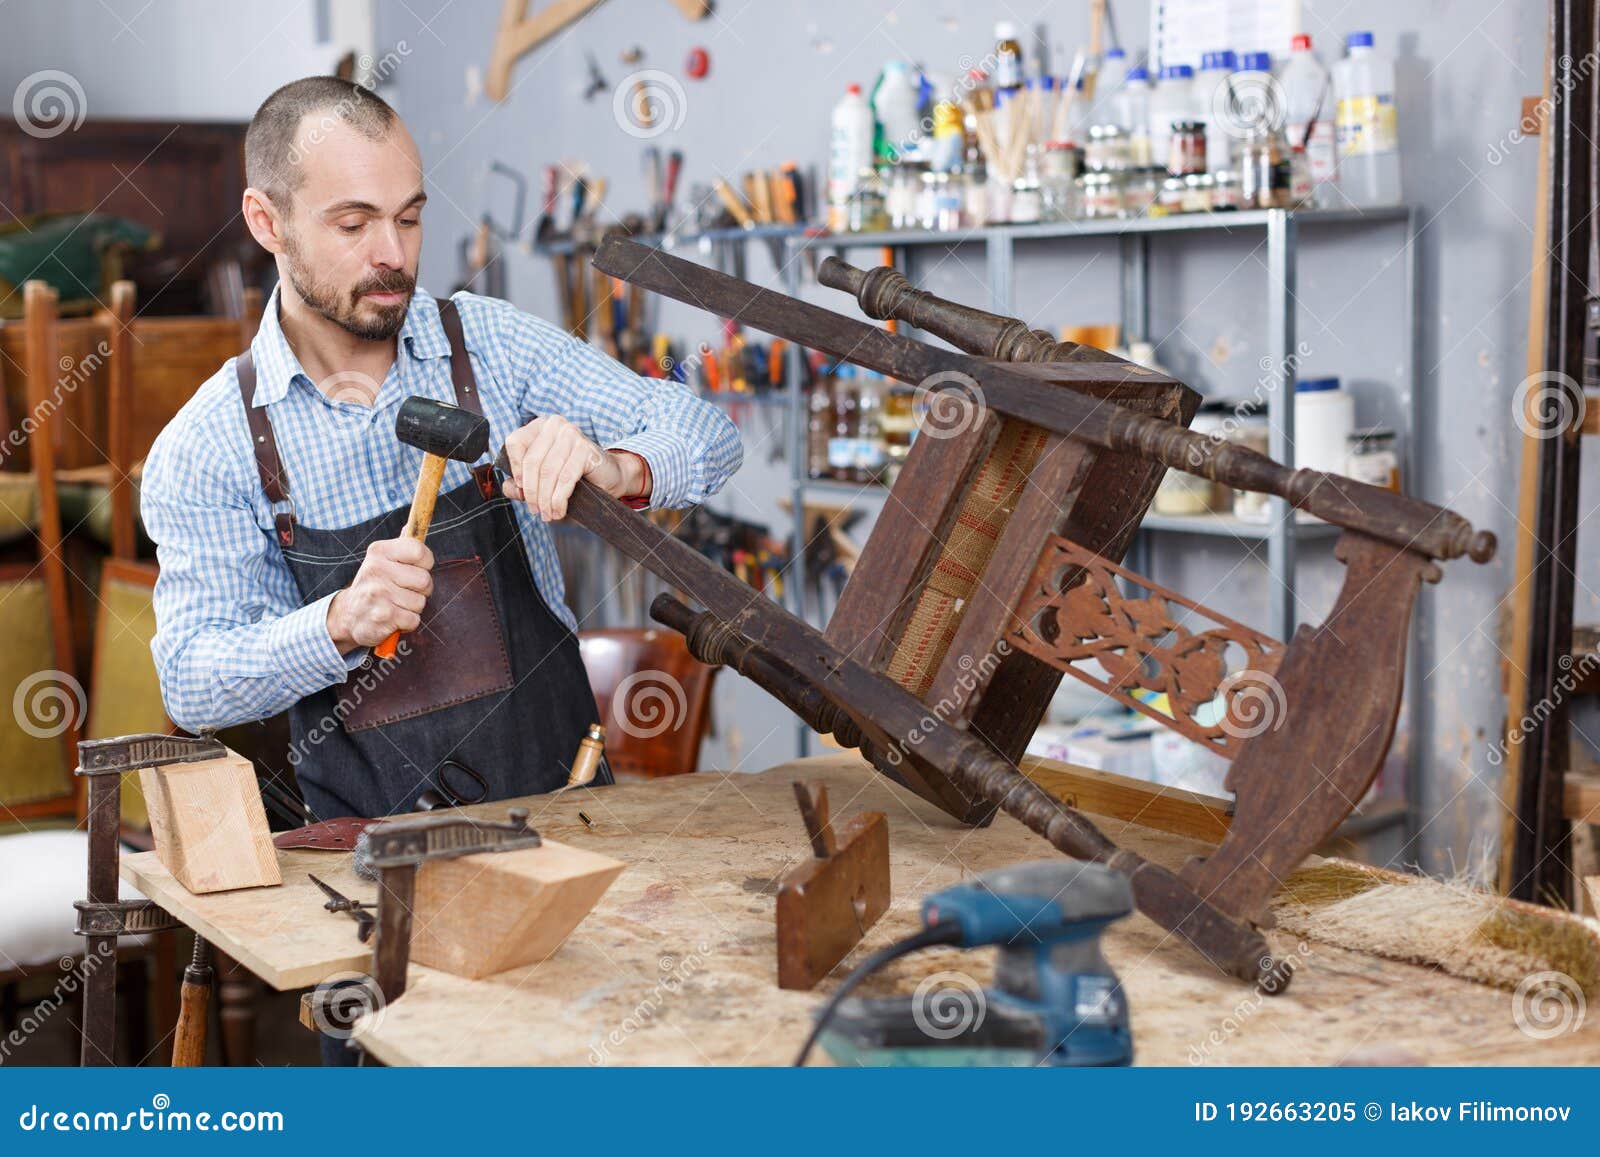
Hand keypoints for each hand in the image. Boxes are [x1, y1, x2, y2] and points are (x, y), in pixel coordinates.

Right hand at [326, 537, 434, 652]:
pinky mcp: (383, 616)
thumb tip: (411, 526)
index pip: (419, 551)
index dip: (425, 563)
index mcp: (379, 551)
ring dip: (413, 607)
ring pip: (420, 602)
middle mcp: (376, 569)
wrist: (348, 616)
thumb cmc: (374, 585)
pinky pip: (414, 619)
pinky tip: (393, 618)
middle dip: (421, 590)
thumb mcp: (381, 561)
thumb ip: (400, 546)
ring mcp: (379, 593)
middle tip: (404, 591)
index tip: (417, 568)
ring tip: (395, 604)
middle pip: (424, 580)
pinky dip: (408, 622)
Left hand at [501, 415, 645, 519]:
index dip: (515, 468)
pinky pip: (565, 478)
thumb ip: (522, 483)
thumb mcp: (544, 479)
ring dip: (545, 499)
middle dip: (531, 492)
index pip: (515, 442)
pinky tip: (559, 510)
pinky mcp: (585, 448)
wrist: (610, 476)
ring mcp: (571, 434)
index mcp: (540, 426)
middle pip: (532, 461)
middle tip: (535, 510)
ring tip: (547, 514)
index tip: (520, 489)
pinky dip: (559, 499)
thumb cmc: (575, 475)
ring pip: (548, 472)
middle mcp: (555, 425)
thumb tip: (509, 488)